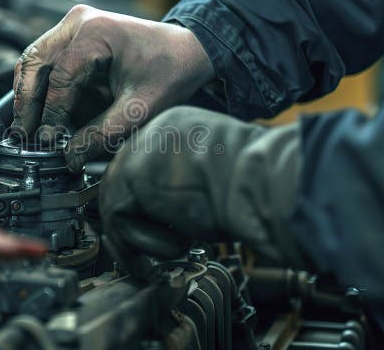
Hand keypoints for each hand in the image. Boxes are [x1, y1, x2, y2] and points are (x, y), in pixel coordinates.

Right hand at [11, 5, 211, 170]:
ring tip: (25, 126)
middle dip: (27, 101)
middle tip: (23, 134)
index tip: (48, 140)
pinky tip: (38, 110)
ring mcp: (73, 24)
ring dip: (27, 92)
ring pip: (34, 58)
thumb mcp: (139, 109)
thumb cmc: (169, 71)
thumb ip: (103, 133)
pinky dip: (38, 84)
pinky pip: (45, 58)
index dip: (51, 113)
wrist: (186, 50)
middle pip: (35, 61)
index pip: (60, 77)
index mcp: (97, 32)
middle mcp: (79, 21)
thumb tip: (70, 156)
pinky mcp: (73, 34)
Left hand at [99, 106, 306, 274]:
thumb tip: (172, 219)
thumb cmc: (258, 186)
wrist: (266, 183)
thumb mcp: (216, 179)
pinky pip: (121, 218)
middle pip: (122, 181)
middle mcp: (156, 132)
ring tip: (170, 253)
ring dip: (140, 238)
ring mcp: (141, 151)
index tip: (154, 233)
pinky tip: (177, 245)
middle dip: (129, 225)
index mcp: (179, 127)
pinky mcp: (133, 176)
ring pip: (117, 201)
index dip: (145, 207)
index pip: (144, 166)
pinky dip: (145, 241)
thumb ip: (185, 190)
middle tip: (141, 256)